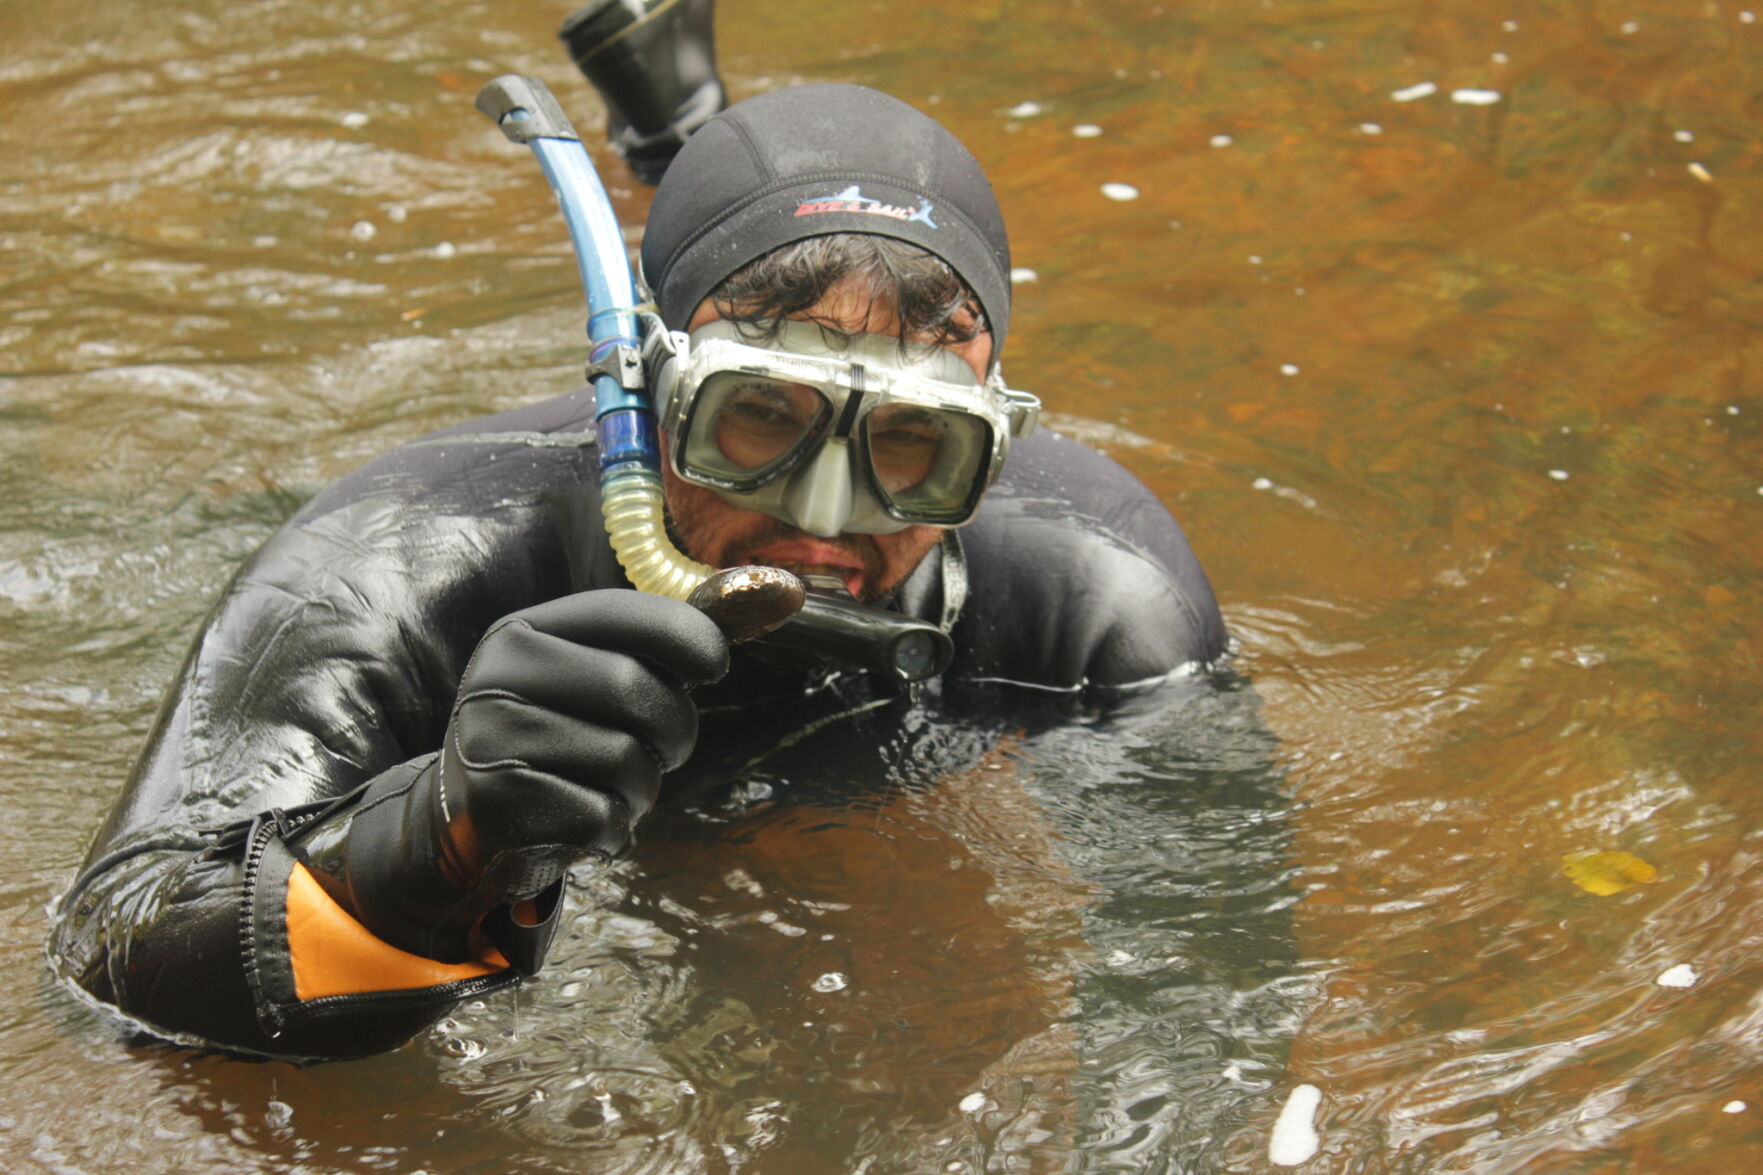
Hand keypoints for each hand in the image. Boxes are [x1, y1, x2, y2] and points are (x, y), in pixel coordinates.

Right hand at [301, 589, 729, 961]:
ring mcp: (490, 736)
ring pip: (625, 760)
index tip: (714, 667)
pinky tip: (582, 822)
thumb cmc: (561, 736)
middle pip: (636, 690)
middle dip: (673, 732)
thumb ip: (682, 638)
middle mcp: (499, 672)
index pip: (631, 614)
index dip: (693, 639)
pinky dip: (612, 829)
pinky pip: (601, 815)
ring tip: (610, 790)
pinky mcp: (496, 803)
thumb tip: (787, 589)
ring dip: (642, 790)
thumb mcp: (601, 674)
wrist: (468, 821)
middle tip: (660, 751)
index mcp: (527, 629)